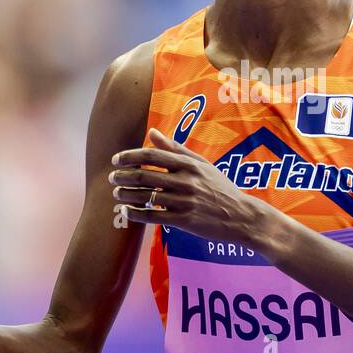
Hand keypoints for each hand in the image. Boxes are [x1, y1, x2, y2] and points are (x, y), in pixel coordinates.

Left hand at [110, 127, 266, 244]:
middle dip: (122, 176)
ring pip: (145, 197)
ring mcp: (184, 201)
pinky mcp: (184, 221)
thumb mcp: (201, 164)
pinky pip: (152, 217)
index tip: (116, 160)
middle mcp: (185, 181)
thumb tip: (152, 132)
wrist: (241, 216)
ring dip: (125, 195)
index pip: (151, 156)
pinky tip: (126, 212)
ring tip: (116, 194)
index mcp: (188, 164)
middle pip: (144, 176)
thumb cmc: (220, 188)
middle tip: (111, 178)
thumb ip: (175, 148)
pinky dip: (135, 214)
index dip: (129, 157)